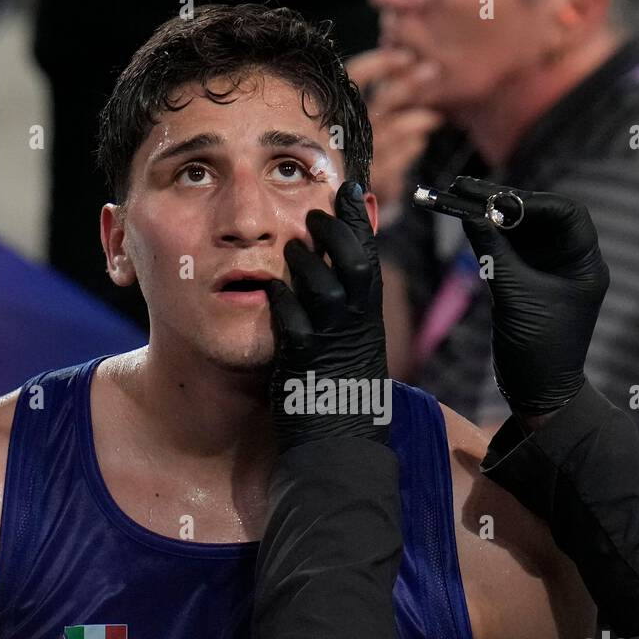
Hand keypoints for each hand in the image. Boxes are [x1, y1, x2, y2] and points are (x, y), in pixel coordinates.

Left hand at [267, 180, 389, 451]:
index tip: (349, 188)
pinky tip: (268, 287)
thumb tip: (333, 274)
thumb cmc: (340, 399)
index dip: (359, 222)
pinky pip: (292, 322)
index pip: (369, 259)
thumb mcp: (351, 348)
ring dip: (305, 261)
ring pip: (322, 288)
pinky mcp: (303, 363)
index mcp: (368, 321)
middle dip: (335, 232)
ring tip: (290, 247)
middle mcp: (356, 328)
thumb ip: (343, 311)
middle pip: (354, 265)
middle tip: (314, 210)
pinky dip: (281, 301)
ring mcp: (331, 344)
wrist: (339, 450)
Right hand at [346, 49, 443, 221]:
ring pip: (393, 130)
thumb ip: (384, 93)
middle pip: (381, 101)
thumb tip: (410, 63)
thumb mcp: (364, 118)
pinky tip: (419, 142)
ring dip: (417, 119)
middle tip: (431, 72)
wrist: (341, 196)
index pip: (355, 77)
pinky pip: (397, 161)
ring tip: (434, 117)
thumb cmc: (355, 148)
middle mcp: (347, 129)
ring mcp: (360, 153)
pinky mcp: (372, 178)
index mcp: (339, 108)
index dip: (380, 64)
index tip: (406, 56)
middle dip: (408, 85)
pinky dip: (410, 149)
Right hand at [448, 176, 609, 419]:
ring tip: (458, 199)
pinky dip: (488, 237)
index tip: (498, 199)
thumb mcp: (513, 298)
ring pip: (522, 231)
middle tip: (465, 189)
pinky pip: (509, 249)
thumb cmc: (539, 350)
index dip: (533, 201)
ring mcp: (548, 271)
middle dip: (504, 203)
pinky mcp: (528, 282)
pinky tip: (466, 223)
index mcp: (584, 265)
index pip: (566, 215)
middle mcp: (570, 262)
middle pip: (540, 217)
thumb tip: (469, 214)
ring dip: (491, 216)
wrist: (538, 393)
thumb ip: (493, 253)